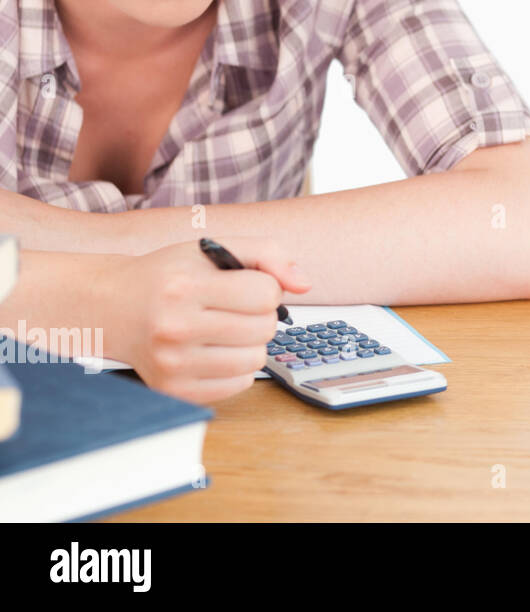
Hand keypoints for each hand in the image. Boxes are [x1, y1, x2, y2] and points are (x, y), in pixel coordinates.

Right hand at [91, 237, 312, 403]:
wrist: (115, 306)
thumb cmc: (170, 275)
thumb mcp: (214, 247)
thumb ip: (268, 254)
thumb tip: (305, 284)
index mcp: (184, 286)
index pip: (265, 294)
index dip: (266, 287)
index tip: (246, 285)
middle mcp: (174, 327)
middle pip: (265, 328)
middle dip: (260, 314)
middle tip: (233, 307)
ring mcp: (172, 364)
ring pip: (256, 359)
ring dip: (251, 342)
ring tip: (225, 328)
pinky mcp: (174, 390)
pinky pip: (239, 384)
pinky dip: (237, 367)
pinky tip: (214, 350)